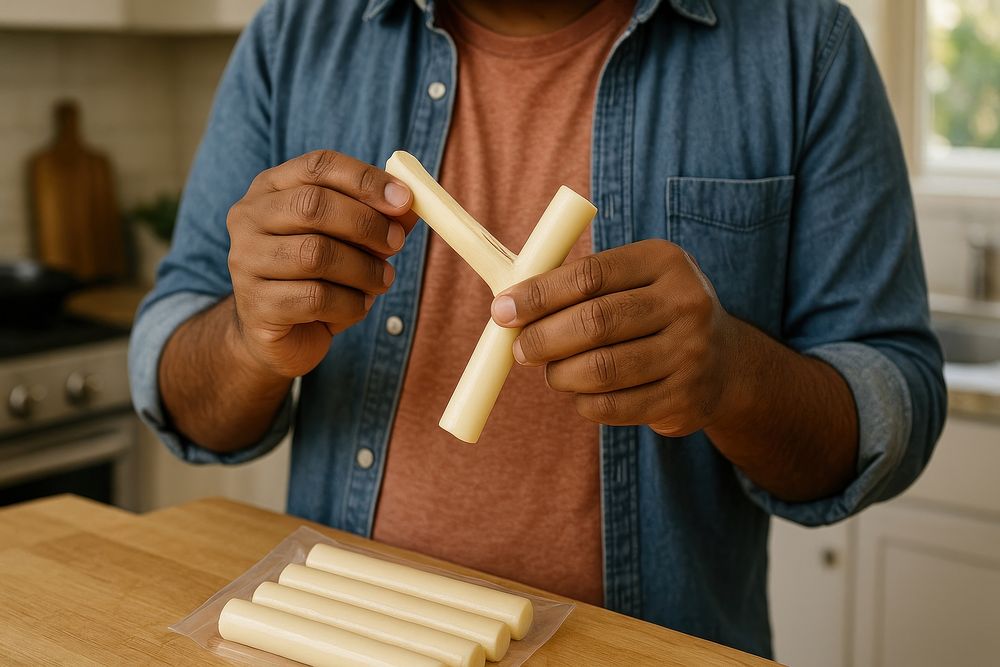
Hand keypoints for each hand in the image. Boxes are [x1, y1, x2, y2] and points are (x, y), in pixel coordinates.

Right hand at [227, 150, 415, 377]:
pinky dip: (350, 304)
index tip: (405, 199)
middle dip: (366, 224)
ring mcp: (245, 261)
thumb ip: (380, 219)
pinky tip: (357, 306)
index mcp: (272, 188)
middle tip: (396, 244)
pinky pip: (315, 298)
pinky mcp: (256, 304)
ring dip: (363, 269)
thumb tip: (412, 204)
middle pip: (313, 205)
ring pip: (316, 254)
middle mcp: (249, 218)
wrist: (282, 335)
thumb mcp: (352, 242)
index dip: (365, 180)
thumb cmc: (319, 278)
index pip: (318, 166)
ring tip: (381, 281)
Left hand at [491, 239, 742, 435]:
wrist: (724, 361)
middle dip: (543, 338)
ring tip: (552, 372)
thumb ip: (575, 285)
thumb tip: (507, 305)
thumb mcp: (631, 280)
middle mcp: (685, 303)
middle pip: (595, 322)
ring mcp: (691, 354)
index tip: (502, 310)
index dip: (539, 294)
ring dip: (561, 375)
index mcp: (664, 261)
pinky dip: (583, 402)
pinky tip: (581, 393)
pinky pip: (613, 407)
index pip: (590, 274)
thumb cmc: (652, 313)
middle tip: (520, 349)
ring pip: (601, 370)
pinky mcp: (685, 399)